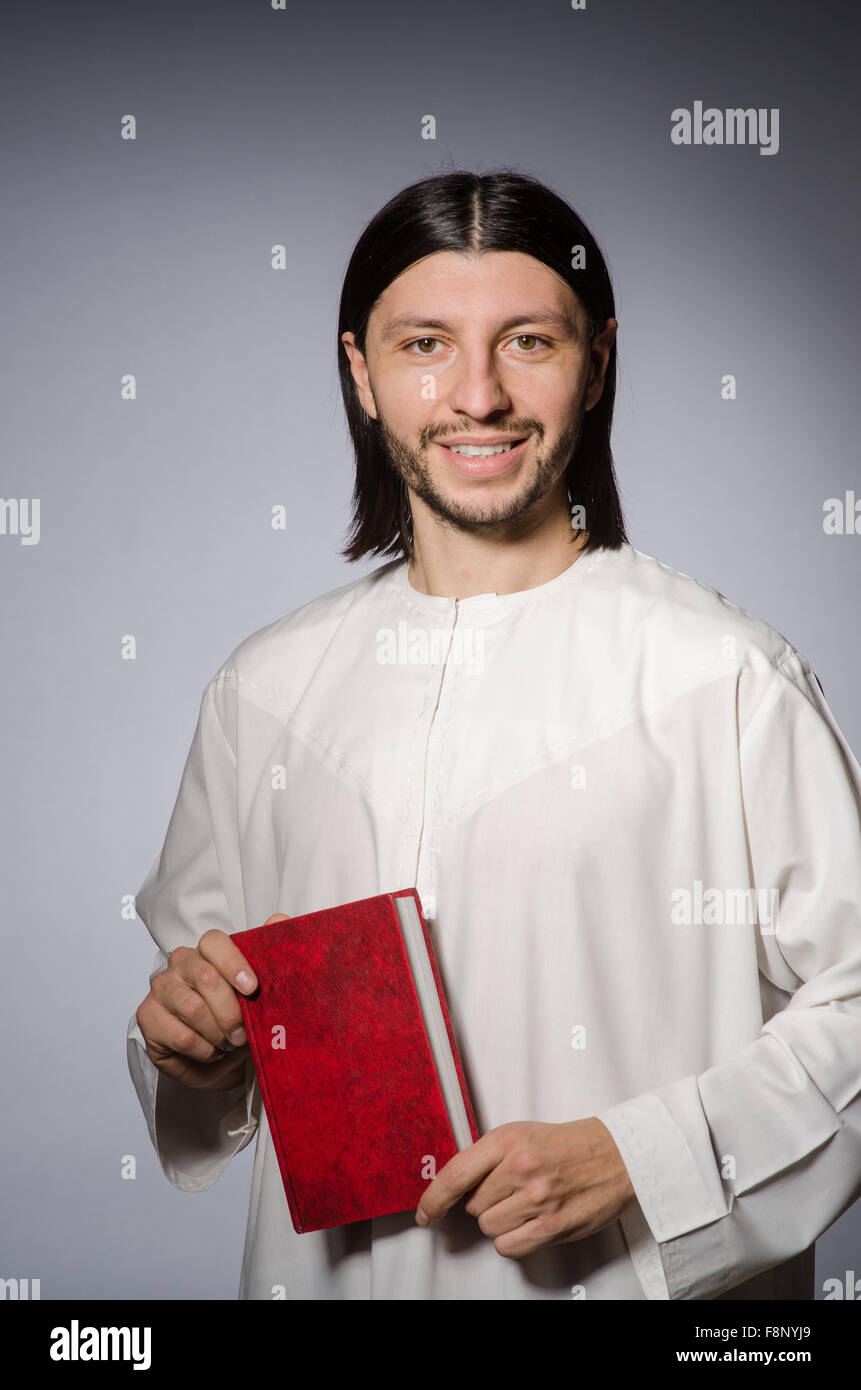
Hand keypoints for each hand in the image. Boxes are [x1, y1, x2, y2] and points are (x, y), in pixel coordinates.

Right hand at [135, 913, 290, 1091]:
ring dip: (217, 1034)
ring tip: (226, 1043)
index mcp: (207, 951)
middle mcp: (181, 963)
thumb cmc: (237, 1020)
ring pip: (193, 1008)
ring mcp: (161, 988)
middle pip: (206, 977)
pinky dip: (203, 1050)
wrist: (218, 1060)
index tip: (252, 988)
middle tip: (242, 1034)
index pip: (214, 942)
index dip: (234, 964)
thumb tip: (279, 918)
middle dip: (231, 1011)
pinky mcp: (148, 1016)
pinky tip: (209, 1051)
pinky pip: (181, 1036)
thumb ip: (268, 954)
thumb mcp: (259, 993)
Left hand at [415, 1117, 636, 1257]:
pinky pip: (510, 1246)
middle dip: (486, 1203)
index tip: (425, 1212)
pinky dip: (514, 1240)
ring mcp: (538, 1198)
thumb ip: (488, 1157)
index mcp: (508, 1140)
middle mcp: (521, 1167)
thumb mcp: (521, 1135)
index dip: (433, 1198)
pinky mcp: (554, 1224)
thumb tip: (455, 1186)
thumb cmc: (566, 1145)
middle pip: (473, 1206)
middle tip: (510, 1190)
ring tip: (524, 1204)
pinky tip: (530, 1222)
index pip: (456, 1174)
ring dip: (501, 1222)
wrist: (614, 1155)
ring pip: (490, 1228)